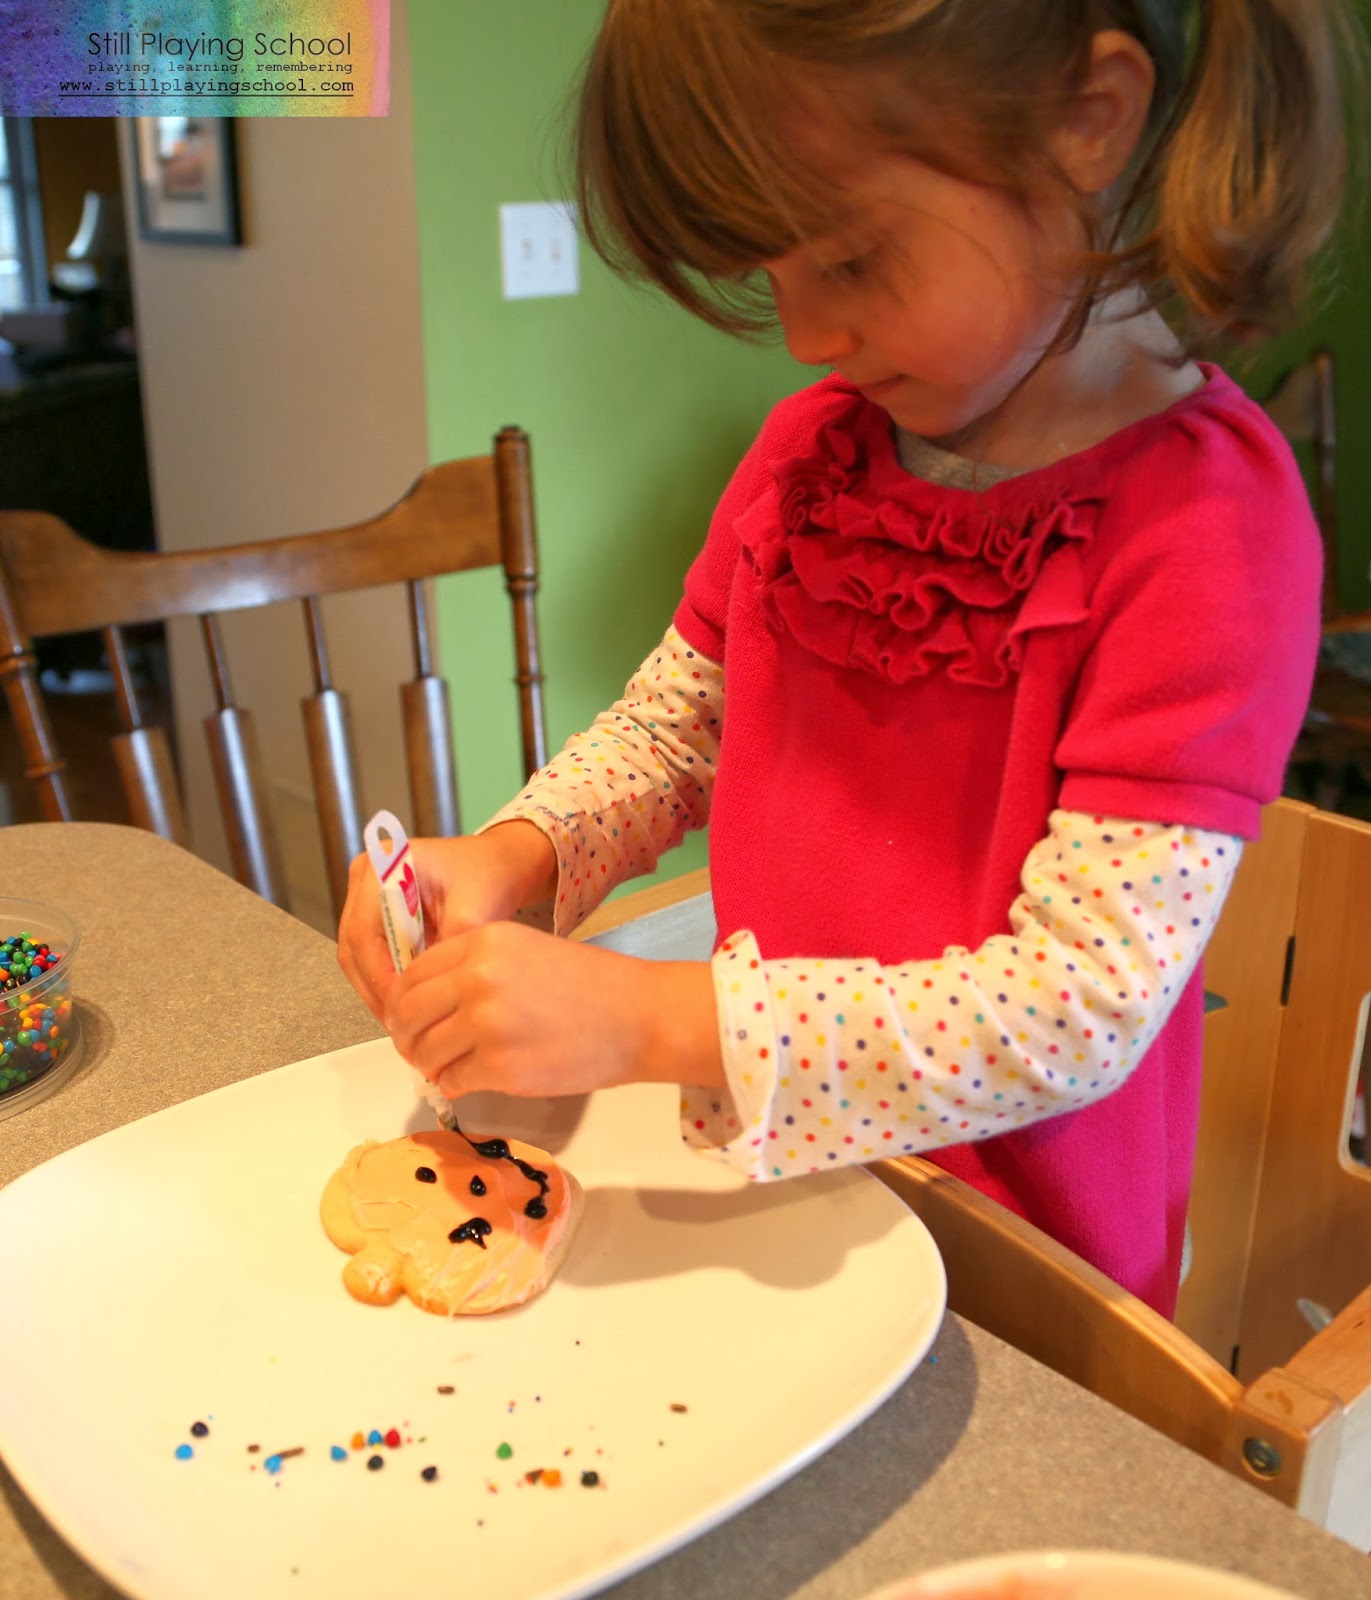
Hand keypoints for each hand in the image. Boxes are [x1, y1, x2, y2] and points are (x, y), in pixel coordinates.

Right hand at [337, 821, 555, 1022]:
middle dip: (376, 989)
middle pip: (354, 947)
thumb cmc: (489, 875)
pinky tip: (407, 1001)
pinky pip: (371, 953)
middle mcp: (366, 877)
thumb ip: (448, 945)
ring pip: (358, 955)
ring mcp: (366, 895)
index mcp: (383, 866)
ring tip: (403, 1019)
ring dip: (378, 988)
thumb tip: (425, 989)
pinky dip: (386, 978)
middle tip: (400, 1024)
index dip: (380, 977)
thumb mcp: (475, 910)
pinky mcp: (376, 911)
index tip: (403, 1009)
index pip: (364, 933)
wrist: (500, 862)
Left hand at [384, 921, 723, 1097]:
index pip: (414, 973)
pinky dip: (455, 1084)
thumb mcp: (527, 950)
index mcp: (483, 941)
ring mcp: (486, 1023)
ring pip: (426, 1051)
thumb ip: (476, 968)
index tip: (409, 1018)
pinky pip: (453, 1079)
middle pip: (409, 1013)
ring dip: (429, 1064)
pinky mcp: (499, 1066)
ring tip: (447, 1067)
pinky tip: (472, 1079)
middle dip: (407, 1036)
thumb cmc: (591, 985)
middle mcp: (477, 977)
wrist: (639, 1016)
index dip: (404, 1002)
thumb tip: (428, 1004)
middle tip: (418, 1050)